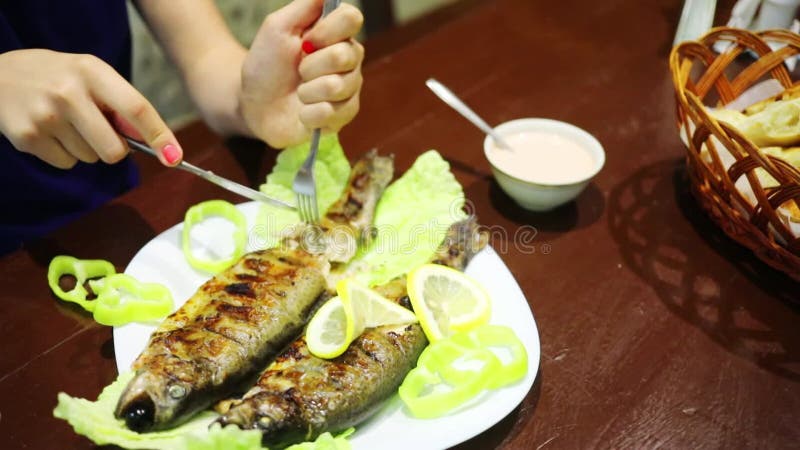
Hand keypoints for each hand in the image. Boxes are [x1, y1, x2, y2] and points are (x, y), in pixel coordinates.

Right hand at [0, 49, 182, 168]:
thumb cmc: (58, 77)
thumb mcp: (90, 75)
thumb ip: (122, 104)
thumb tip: (156, 142)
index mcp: (91, 71)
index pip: (136, 109)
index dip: (159, 136)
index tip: (174, 158)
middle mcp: (69, 92)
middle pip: (114, 149)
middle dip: (114, 150)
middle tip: (97, 131)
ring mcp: (46, 116)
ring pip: (90, 159)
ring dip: (85, 148)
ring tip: (65, 122)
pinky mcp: (28, 137)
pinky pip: (67, 164)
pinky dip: (63, 154)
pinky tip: (49, 130)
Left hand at [240, 0, 363, 147]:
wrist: (253, 105)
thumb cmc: (266, 65)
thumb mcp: (277, 27)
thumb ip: (307, 4)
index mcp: (336, 34)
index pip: (352, 18)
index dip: (328, 30)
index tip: (306, 40)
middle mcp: (349, 60)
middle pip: (346, 55)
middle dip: (311, 65)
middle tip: (298, 71)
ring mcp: (349, 90)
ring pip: (338, 86)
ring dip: (307, 91)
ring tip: (298, 93)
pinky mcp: (343, 117)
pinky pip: (332, 113)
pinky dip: (308, 113)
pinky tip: (302, 113)